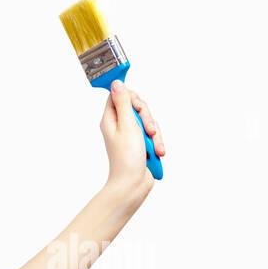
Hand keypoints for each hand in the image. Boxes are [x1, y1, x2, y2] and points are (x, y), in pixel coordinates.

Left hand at [100, 79, 165, 197]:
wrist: (133, 184)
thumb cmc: (126, 159)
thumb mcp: (127, 125)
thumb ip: (124, 103)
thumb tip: (116, 84)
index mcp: (110, 120)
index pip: (119, 96)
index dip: (131, 97)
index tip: (138, 106)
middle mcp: (119, 126)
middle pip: (137, 107)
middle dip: (147, 118)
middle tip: (147, 130)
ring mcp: (131, 135)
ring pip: (148, 121)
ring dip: (154, 133)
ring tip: (153, 146)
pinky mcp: (141, 143)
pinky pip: (153, 134)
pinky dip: (156, 142)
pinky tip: (156, 152)